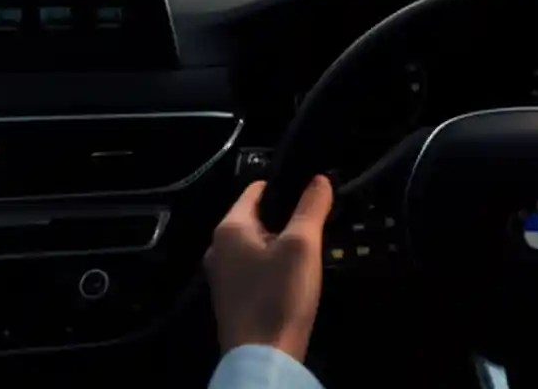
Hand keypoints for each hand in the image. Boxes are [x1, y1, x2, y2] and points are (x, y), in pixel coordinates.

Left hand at [204, 175, 332, 360]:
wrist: (262, 358)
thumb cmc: (278, 296)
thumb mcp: (302, 246)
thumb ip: (311, 207)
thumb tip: (319, 179)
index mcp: (229, 228)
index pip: (257, 189)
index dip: (286, 187)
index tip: (313, 195)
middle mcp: (218, 248)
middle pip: (258, 218)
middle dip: (287, 219)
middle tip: (316, 227)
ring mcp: (222, 275)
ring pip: (257, 245)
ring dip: (281, 245)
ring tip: (309, 253)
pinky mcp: (232, 298)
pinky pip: (255, 269)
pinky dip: (273, 268)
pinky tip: (293, 279)